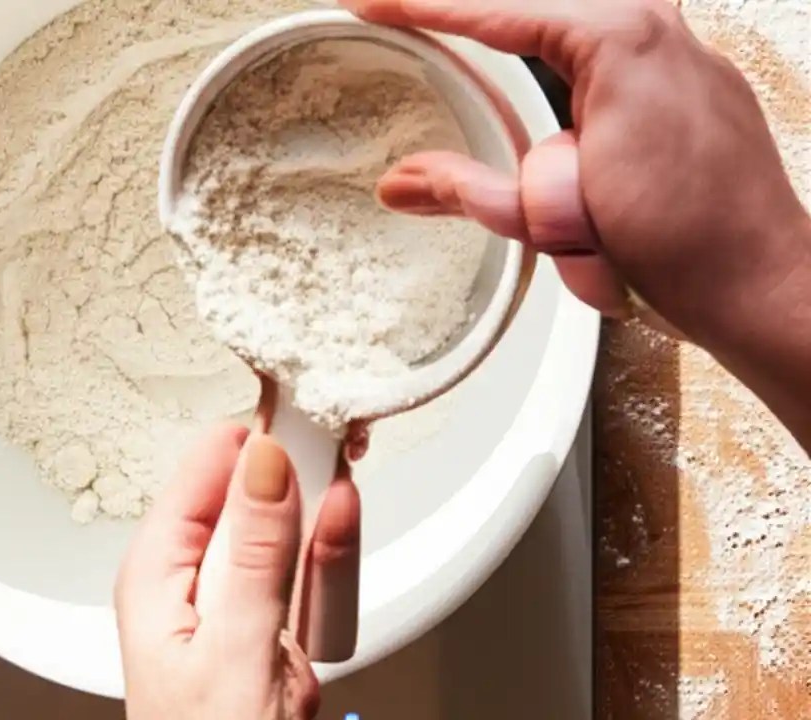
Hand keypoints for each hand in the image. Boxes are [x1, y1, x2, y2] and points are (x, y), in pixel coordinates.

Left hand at [116, 426, 360, 719]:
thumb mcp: (235, 649)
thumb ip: (257, 553)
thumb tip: (266, 462)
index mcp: (158, 566)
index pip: (211, 462)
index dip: (266, 433)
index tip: (317, 417)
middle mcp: (191, 574)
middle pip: (255, 490)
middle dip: (302, 481)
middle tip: (343, 459)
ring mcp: (234, 600)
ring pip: (287, 530)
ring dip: (319, 533)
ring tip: (337, 519)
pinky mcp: (266, 624)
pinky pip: (304, 577)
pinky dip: (326, 573)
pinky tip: (333, 559)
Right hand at [349, 0, 810, 346]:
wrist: (765, 288)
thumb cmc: (682, 252)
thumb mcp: (550, 220)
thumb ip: (466, 190)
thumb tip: (399, 182)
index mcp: (623, 45)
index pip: (500, 10)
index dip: (427, 6)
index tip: (376, 4)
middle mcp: (663, 35)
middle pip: (545, 0)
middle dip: (480, 8)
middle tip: (418, 13)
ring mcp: (689, 58)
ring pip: (590, 13)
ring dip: (529, 24)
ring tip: (472, 34)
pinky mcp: (698, 88)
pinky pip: (625, 42)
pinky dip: (575, 44)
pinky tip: (556, 64)